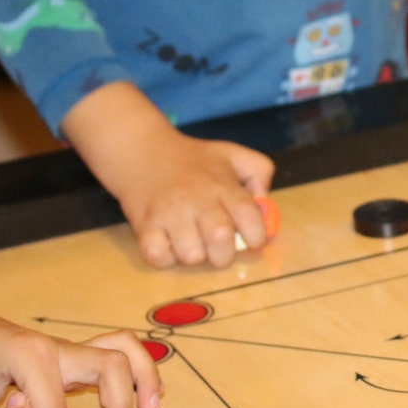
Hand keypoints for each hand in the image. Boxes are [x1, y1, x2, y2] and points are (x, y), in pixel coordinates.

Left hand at [0, 307, 163, 407]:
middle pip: (110, 368)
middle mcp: (58, 347)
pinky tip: (148, 396)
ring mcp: (71, 347)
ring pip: (125, 350)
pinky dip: (141, 370)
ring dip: (145, 379)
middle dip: (117, 406)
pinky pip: (121, 352)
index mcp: (29, 357)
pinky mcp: (77, 353)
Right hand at [62, 83, 275, 267]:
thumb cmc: (193, 159)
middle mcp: (197, 200)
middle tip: (218, 247)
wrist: (142, 149)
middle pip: (221, 240)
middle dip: (225, 254)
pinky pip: (158, 256)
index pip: (250, 217)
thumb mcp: (232, 154)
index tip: (250, 238)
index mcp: (222, 186)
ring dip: (195, 256)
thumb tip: (265, 202)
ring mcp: (169, 213)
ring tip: (191, 241)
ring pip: (191, 256)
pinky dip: (165, 257)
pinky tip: (169, 243)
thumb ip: (259, 172)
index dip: (256, 236)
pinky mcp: (144, 225)